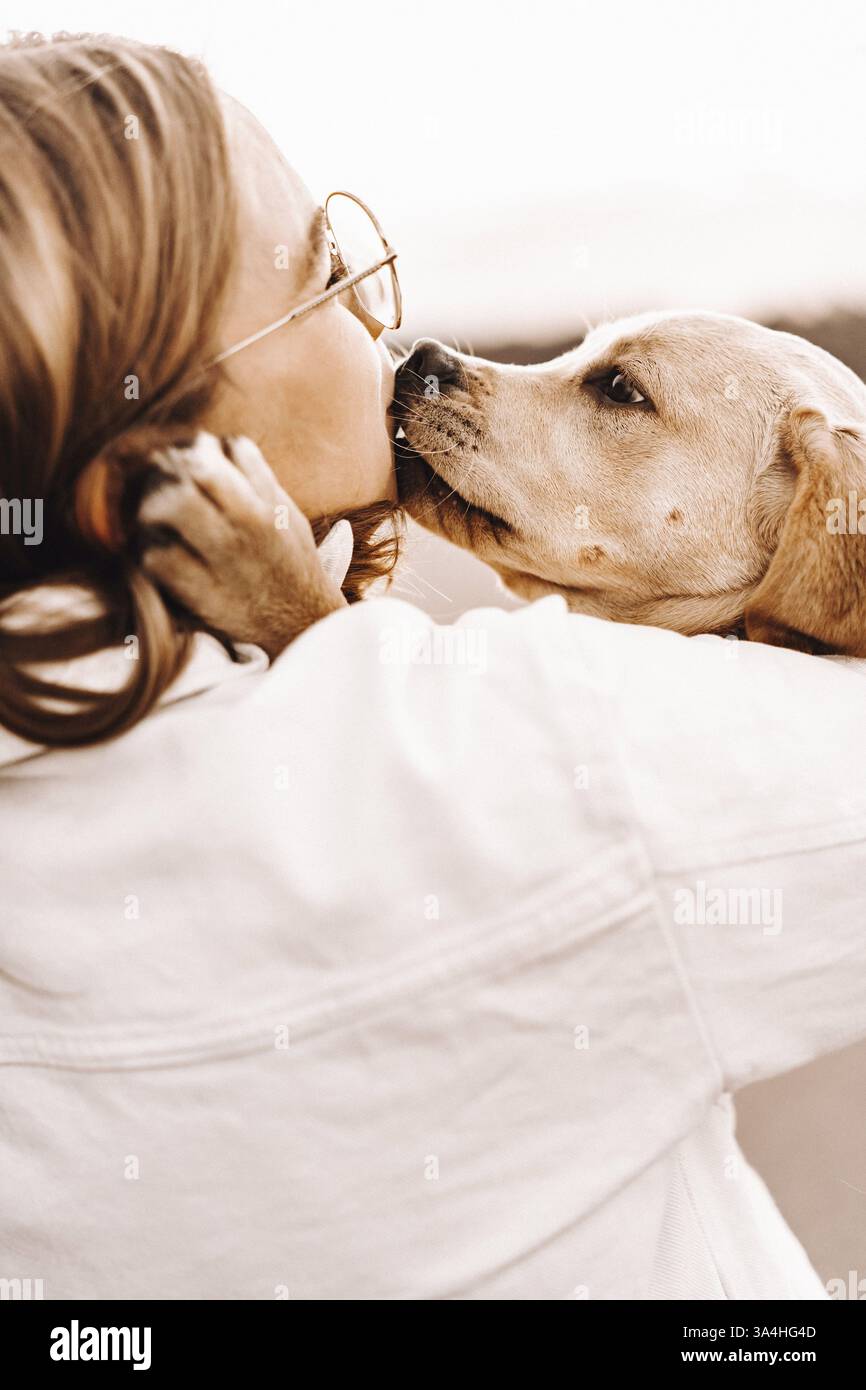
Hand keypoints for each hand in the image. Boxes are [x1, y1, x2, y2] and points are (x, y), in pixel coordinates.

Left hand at [134, 433, 348, 657]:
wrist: (302, 622)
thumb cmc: (291, 564)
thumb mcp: (286, 515)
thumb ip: (259, 479)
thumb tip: (227, 444)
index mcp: (264, 507)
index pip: (222, 455)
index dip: (199, 452)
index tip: (191, 462)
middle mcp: (244, 530)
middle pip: (191, 475)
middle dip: (168, 476)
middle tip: (162, 487)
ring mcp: (222, 563)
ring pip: (170, 510)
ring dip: (153, 508)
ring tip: (156, 520)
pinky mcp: (202, 596)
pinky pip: (158, 559)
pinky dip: (150, 550)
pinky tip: (158, 553)